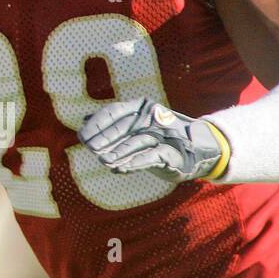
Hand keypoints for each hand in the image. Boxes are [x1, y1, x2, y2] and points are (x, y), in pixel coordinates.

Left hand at [78, 97, 226, 182]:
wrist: (196, 150)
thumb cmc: (158, 138)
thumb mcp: (134, 128)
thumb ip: (111, 123)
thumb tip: (83, 119)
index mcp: (140, 108)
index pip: (114, 111)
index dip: (97, 124)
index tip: (81, 136)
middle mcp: (151, 117)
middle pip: (123, 126)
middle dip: (104, 138)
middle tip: (90, 148)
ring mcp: (164, 134)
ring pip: (136, 142)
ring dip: (118, 153)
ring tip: (103, 161)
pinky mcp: (172, 153)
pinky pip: (151, 157)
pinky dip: (135, 163)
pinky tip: (121, 169)